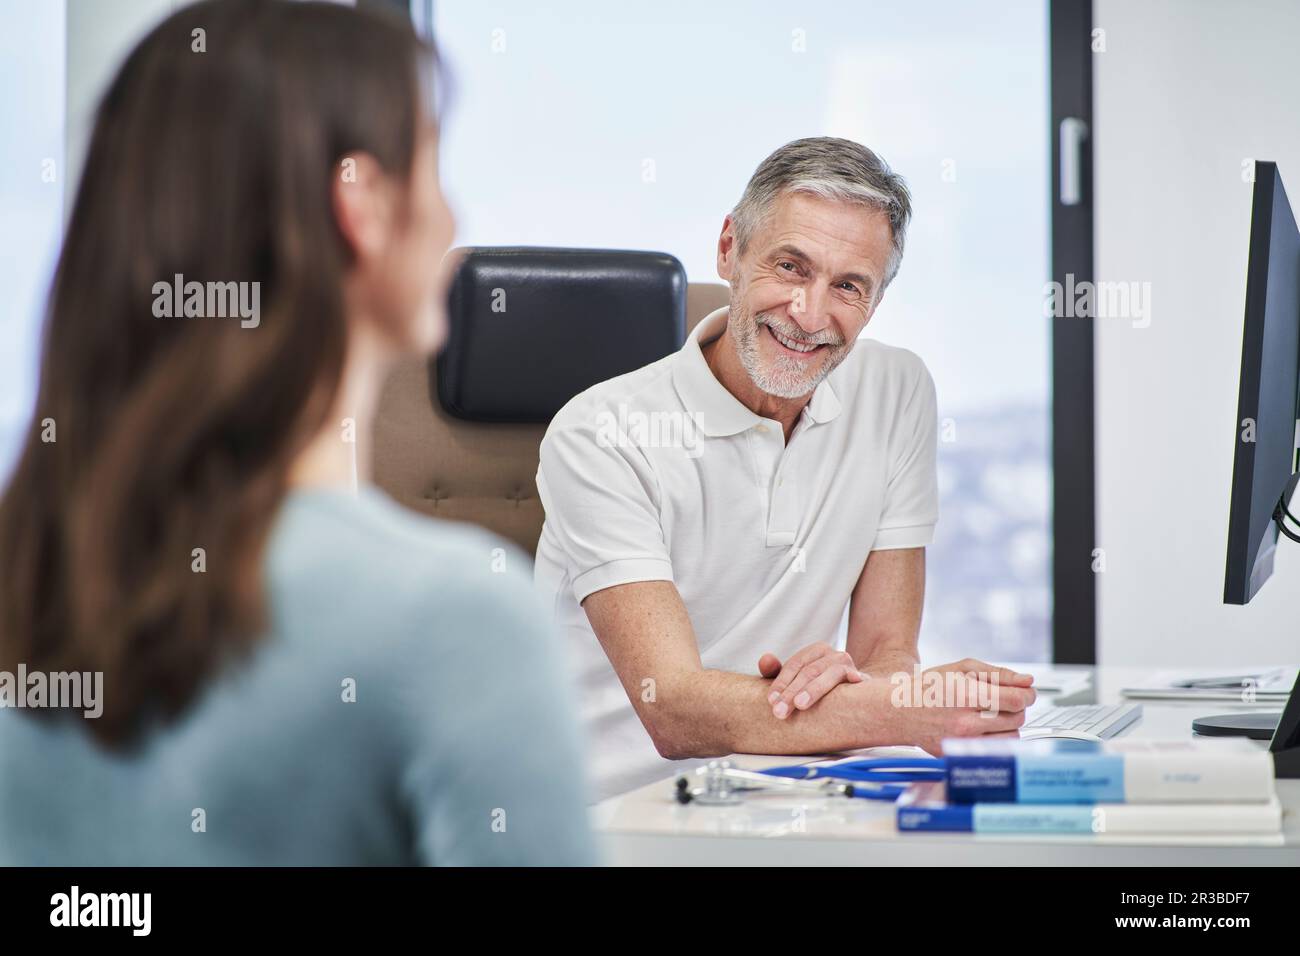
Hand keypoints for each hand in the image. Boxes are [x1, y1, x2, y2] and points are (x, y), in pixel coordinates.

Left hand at [759, 643, 863, 718]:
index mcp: (817, 651)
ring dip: (814, 689)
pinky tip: (842, 692)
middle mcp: (834, 655)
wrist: (856, 701)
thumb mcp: (795, 682)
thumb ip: (777, 672)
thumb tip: (764, 660)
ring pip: (830, 673)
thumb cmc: (819, 691)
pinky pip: (854, 678)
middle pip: (809, 671)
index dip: (781, 682)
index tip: (771, 701)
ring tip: (799, 705)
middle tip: (779, 712)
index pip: (795, 664)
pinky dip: (850, 682)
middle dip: (791, 692)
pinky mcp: (862, 680)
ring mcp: (850, 666)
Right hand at [886, 658, 1035, 754]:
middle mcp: (967, 722)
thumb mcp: (962, 668)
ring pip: (1011, 737)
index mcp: (968, 696)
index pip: (1018, 700)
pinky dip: (995, 738)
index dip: (1027, 694)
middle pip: (1018, 718)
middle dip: (1016, 707)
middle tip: (1002, 700)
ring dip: (1009, 725)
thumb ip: (998, 673)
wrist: (899, 710)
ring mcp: (964, 742)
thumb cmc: (929, 687)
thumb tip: (1027, 681)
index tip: (1024, 692)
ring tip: (991, 714)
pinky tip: (982, 727)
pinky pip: (994, 749)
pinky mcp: (962, 755)